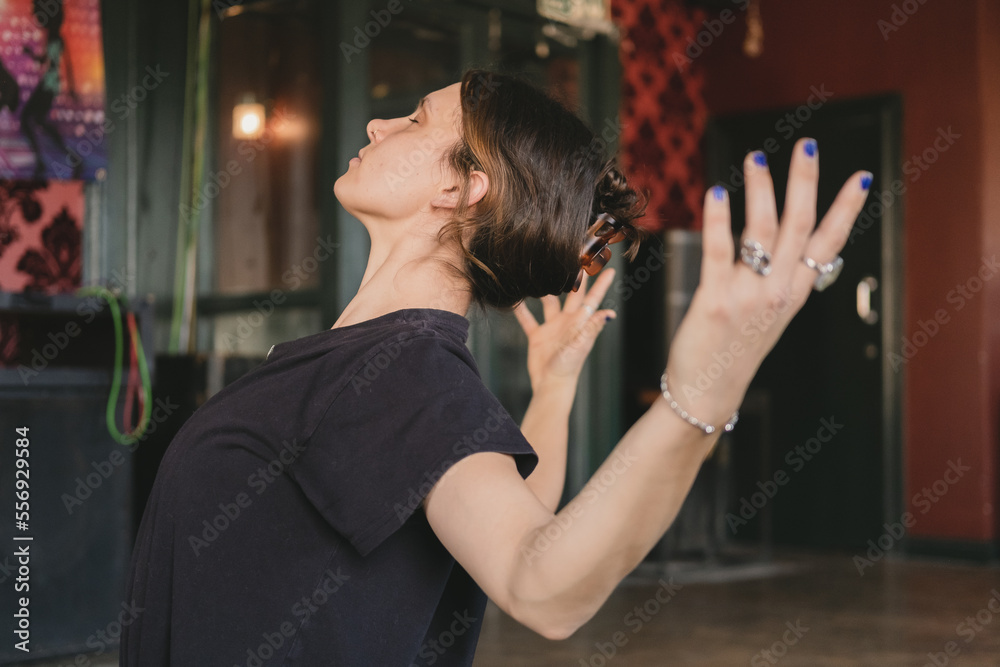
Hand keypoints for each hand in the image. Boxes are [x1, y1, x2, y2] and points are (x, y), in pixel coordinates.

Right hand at [513, 269, 617, 394]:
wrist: (551, 384)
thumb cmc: (569, 367)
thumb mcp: (581, 344)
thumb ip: (592, 326)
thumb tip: (610, 312)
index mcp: (580, 322)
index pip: (592, 299)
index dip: (600, 284)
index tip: (608, 268)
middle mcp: (568, 321)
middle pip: (573, 294)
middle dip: (576, 277)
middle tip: (577, 258)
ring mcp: (553, 327)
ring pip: (549, 302)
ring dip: (546, 289)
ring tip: (542, 272)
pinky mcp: (538, 336)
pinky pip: (528, 319)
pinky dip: (521, 309)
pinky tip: (514, 298)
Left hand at [665, 138, 871, 426]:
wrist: (709, 392)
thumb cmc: (734, 350)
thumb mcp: (769, 316)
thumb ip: (781, 281)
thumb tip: (787, 249)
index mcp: (795, 293)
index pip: (829, 243)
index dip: (846, 210)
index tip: (861, 177)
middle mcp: (779, 291)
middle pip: (799, 226)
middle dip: (805, 182)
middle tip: (807, 145)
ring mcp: (749, 295)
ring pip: (763, 231)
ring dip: (761, 190)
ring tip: (756, 157)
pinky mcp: (715, 300)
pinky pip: (719, 252)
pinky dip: (719, 220)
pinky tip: (718, 192)